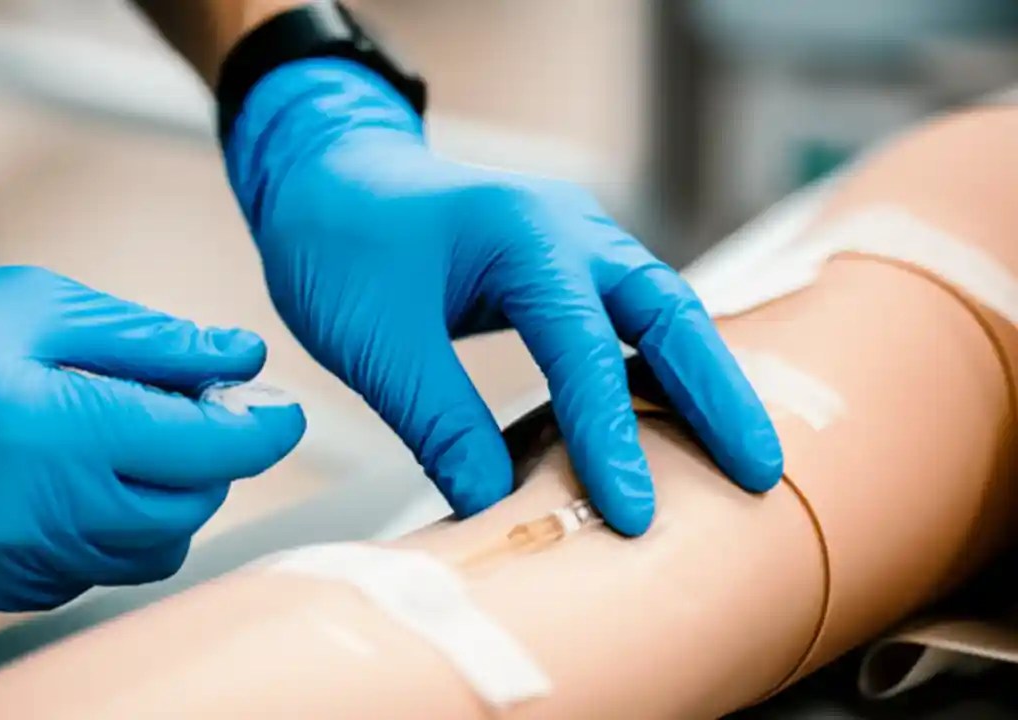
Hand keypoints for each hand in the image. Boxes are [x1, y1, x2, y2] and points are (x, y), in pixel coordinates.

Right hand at [0, 267, 303, 609]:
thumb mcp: (31, 306)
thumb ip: (148, 340)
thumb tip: (238, 355)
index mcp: (54, 430)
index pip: (204, 447)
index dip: (261, 428)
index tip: (282, 409)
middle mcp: (42, 515)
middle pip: (188, 507)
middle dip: (215, 459)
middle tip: (198, 406)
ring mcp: (18, 563)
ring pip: (151, 550)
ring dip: (172, 498)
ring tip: (136, 437)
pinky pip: (96, 570)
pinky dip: (117, 528)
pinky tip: (82, 476)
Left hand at [224, 60, 780, 533]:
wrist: (325, 181)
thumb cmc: (340, 244)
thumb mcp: (377, 340)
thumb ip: (439, 421)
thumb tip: (495, 505)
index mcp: (522, 235)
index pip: (584, 349)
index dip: (610, 437)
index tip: (633, 516)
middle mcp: (566, 230)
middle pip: (669, 311)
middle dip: (718, 392)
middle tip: (761, 471)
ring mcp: (573, 241)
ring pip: (661, 310)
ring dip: (702, 379)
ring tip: (742, 453)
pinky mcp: (564, 264)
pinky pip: (629, 315)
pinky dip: (659, 365)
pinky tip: (675, 415)